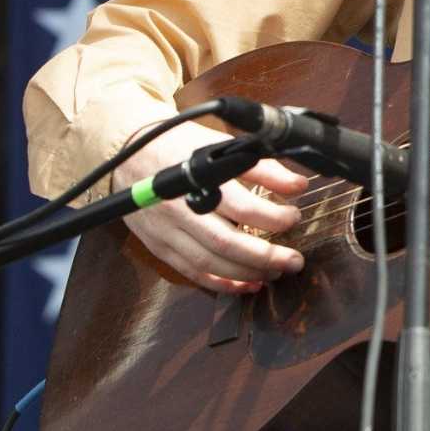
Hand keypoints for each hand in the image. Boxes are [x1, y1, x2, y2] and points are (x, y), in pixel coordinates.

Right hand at [112, 120, 310, 292]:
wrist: (130, 152)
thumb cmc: (181, 146)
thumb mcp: (221, 145)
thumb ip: (263, 167)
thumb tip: (299, 185)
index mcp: (197, 178)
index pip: (242, 206)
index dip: (273, 217)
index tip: (294, 217)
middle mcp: (179, 208)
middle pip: (226, 243)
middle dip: (266, 257)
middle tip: (294, 261)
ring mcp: (166, 231)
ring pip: (210, 264)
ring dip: (247, 274)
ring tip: (275, 273)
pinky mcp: (159, 246)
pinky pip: (192, 273)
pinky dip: (221, 284)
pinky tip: (247, 285)